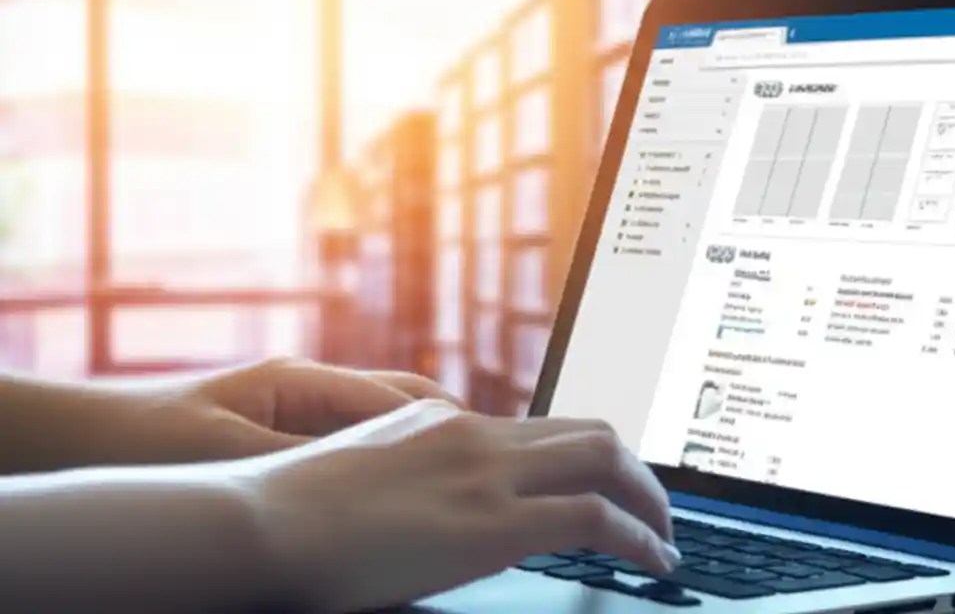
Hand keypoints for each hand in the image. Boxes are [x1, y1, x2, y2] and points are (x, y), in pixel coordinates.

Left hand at [125, 357, 465, 462]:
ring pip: (385, 423)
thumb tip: (375, 472)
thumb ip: (303, 463)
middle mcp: (308, 388)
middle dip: (451, 429)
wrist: (91, 437)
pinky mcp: (288, 435)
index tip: (488, 450)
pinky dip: (387, 463)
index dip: (448, 423)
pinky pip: (355, 446)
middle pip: (404, 402)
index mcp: (299, 381)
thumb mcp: (232, 454)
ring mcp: (300, 410)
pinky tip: (404, 495)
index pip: (397, 397)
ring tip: (464, 481)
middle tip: (493, 464)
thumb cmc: (154, 441)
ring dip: (423, 446)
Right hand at [245, 400, 679, 612]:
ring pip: (605, 462)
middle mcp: (476, 434)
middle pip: (588, 432)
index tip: (609, 483)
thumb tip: (430, 508)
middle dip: (635, 470)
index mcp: (444, 422)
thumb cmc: (289, 512)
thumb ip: (409, 477)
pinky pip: (595, 519)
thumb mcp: (361, 474)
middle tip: (654, 507)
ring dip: (649, 499)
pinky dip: (639, 536)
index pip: (542, 427)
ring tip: (665, 536)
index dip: (588, 455)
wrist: (260, 523)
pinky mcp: (492, 523)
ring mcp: (487, 473)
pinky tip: (654, 560)